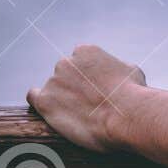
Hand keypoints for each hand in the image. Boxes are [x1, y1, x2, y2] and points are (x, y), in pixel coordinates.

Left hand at [27, 44, 147, 152]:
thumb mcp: (130, 69)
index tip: (94, 89)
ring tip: (78, 116)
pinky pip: (34, 98)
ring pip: (52, 89)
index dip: (86, 77)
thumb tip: (112, 72)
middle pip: (64, 74)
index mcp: (85, 51)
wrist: (126, 115)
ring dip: (61, 99)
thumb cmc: (133, 94)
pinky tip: (49, 111)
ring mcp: (53, 81)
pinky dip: (40, 103)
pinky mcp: (45, 102)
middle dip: (73, 87)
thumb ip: (114, 66)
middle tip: (88, 104)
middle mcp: (65, 62)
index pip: (78, 61)